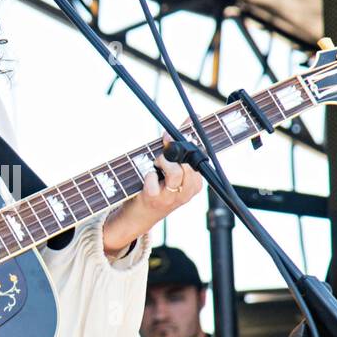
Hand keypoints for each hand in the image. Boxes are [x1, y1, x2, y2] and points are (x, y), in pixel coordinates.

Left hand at [102, 129, 204, 253]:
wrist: (138, 217)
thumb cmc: (156, 188)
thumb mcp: (171, 169)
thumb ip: (180, 146)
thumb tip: (190, 119)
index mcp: (195, 185)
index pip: (199, 159)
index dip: (187, 142)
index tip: (176, 132)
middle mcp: (186, 193)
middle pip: (188, 165)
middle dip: (174, 152)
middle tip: (162, 153)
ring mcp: (170, 197)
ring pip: (176, 172)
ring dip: (163, 162)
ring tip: (156, 164)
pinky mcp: (153, 199)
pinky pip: (153, 180)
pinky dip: (148, 174)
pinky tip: (147, 177)